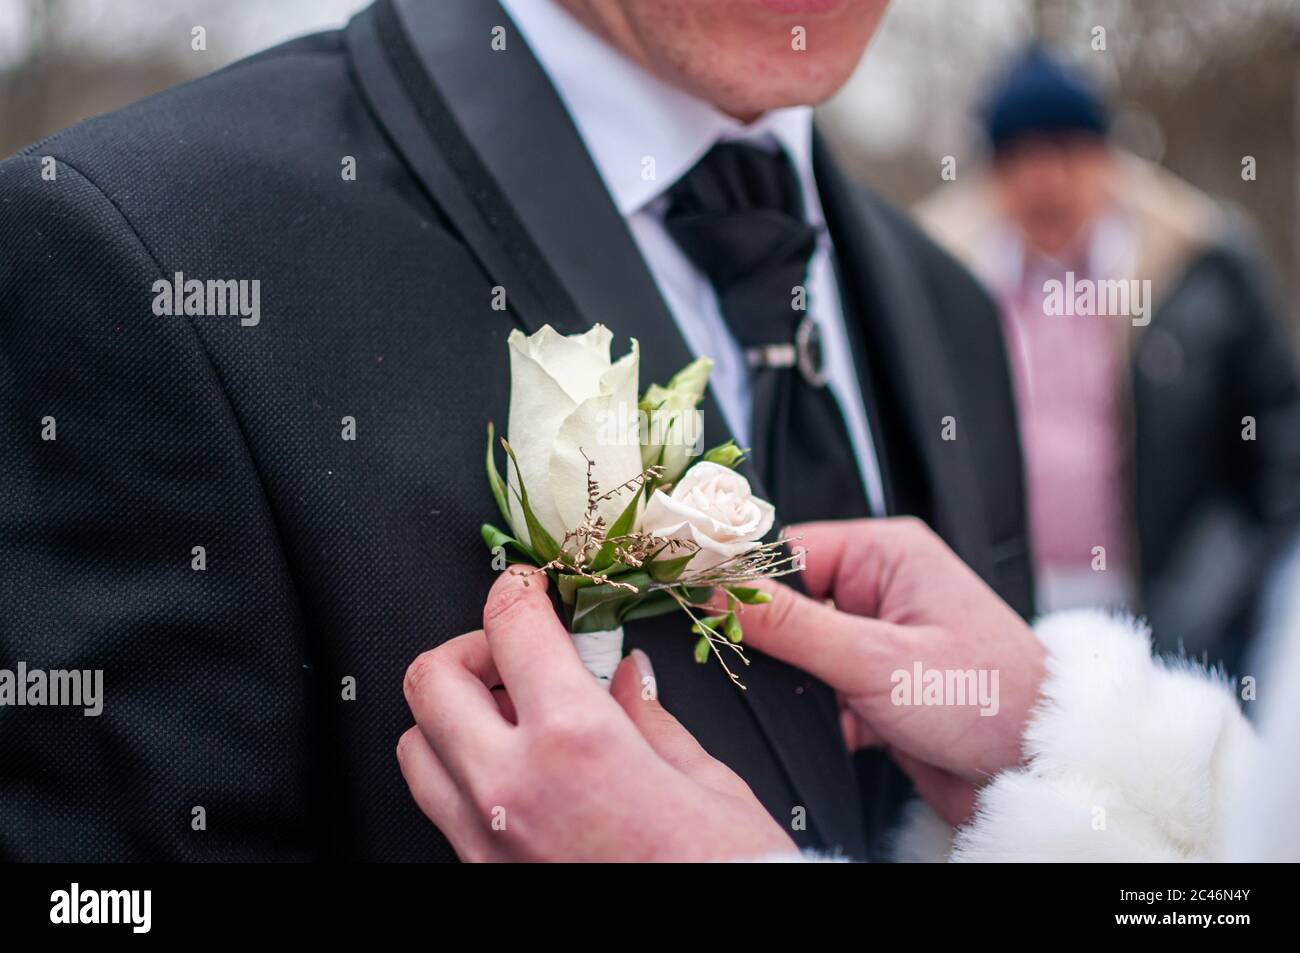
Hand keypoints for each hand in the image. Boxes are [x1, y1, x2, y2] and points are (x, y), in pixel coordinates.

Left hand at [397, 569, 795, 861]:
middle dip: (469, 647)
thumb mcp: (708, 783)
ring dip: (451, 714)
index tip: (527, 586)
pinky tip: (518, 772)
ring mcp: (487, 841)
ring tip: (511, 716)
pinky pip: (440, 807)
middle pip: (431, 679)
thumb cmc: (728, 876)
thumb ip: (651, 719)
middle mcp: (513, 789)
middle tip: (516, 653)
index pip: (511, 626)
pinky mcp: (483, 876)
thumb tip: (626, 678)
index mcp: (576, 742)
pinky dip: (460, 772)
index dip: (516, 588)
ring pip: (415, 746)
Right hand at [731, 517, 1045, 823]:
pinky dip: (817, 710)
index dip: (743, 578)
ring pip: (799, 648)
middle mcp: (881, 586)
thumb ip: (789, 625)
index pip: (786, 549)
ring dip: (796, 680)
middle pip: (787, 600)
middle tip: (745, 664)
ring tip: (815, 698)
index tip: (700, 604)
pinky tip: (835, 727)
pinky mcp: (877, 682)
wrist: (1037, 773)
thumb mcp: (877, 660)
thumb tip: (719, 591)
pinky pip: (820, 686)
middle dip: (768, 638)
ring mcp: (878, 636)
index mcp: (886, 553)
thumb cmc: (990, 699)